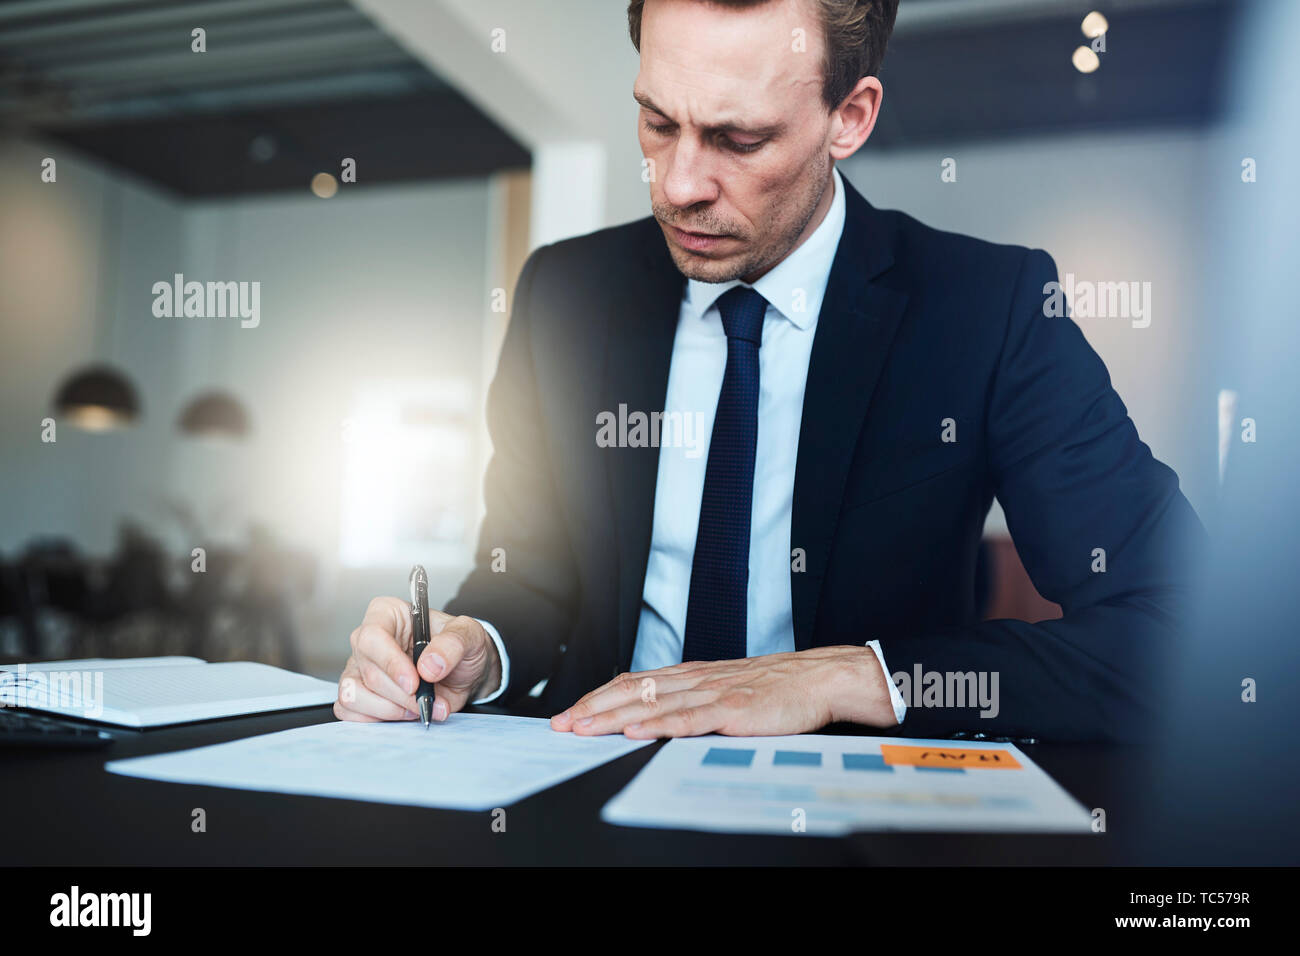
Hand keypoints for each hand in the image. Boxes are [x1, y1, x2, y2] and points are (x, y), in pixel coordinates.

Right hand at [334, 596, 500, 722]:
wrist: (463, 674)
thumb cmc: (460, 647)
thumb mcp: (470, 635)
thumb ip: (453, 644)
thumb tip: (429, 665)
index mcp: (388, 614)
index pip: (373, 636)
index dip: (391, 663)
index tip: (414, 683)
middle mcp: (368, 640)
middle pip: (369, 671)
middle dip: (401, 695)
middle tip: (427, 700)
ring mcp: (359, 668)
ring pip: (355, 694)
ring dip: (390, 710)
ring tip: (419, 707)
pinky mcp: (358, 693)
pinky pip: (350, 712)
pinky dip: (378, 719)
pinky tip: (403, 714)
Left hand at [550, 646, 895, 738]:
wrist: (819, 678)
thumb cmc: (777, 687)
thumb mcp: (726, 686)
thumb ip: (692, 697)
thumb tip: (655, 712)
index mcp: (691, 674)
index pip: (632, 682)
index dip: (598, 697)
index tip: (570, 712)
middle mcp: (695, 679)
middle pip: (632, 691)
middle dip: (592, 708)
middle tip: (561, 724)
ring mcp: (712, 693)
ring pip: (651, 705)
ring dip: (612, 717)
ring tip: (583, 729)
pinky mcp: (731, 710)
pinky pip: (688, 719)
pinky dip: (658, 725)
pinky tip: (636, 731)